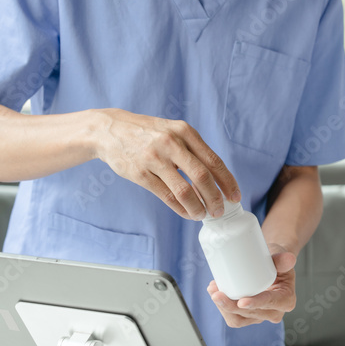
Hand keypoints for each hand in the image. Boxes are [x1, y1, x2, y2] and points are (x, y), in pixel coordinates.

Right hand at [93, 108, 240, 219]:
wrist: (109, 130)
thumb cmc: (148, 133)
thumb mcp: (173, 131)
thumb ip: (193, 150)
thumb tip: (217, 179)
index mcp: (185, 132)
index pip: (214, 161)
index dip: (227, 182)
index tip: (235, 197)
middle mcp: (171, 143)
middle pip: (202, 177)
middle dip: (215, 198)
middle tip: (219, 210)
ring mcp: (154, 159)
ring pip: (185, 191)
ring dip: (198, 208)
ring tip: (202, 214)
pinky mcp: (140, 174)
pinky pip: (167, 196)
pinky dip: (181, 208)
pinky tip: (187, 213)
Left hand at [207, 245, 296, 326]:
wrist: (268, 266)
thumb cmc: (275, 262)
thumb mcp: (280, 258)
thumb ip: (282, 259)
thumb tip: (289, 258)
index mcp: (286, 300)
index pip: (270, 303)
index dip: (256, 304)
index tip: (241, 301)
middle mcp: (274, 312)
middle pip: (250, 314)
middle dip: (231, 306)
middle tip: (217, 293)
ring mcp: (259, 316)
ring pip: (238, 319)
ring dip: (223, 308)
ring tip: (213, 290)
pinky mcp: (247, 317)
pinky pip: (233, 318)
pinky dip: (222, 308)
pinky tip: (215, 294)